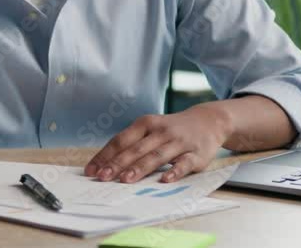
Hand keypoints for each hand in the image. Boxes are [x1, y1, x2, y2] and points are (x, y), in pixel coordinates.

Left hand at [84, 104, 233, 183]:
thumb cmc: (171, 130)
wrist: (208, 121)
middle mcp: (161, 131)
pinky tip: (165, 179)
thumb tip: (106, 164)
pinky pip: (184, 163)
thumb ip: (132, 144)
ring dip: (140, 168)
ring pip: (157, 156)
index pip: (121, 140)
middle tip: (103, 176)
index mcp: (146, 124)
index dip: (105, 155)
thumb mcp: (151, 129)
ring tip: (126, 180)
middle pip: (136, 149)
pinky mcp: (196, 154)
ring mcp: (179, 142)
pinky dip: (174, 171)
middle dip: (118, 163)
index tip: (91, 170)